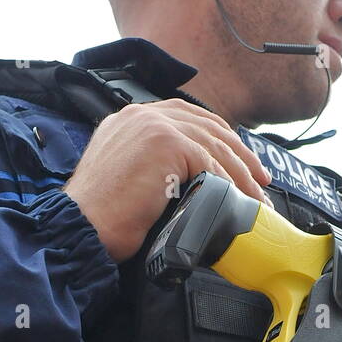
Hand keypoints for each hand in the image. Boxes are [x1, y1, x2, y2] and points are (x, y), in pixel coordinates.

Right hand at [63, 100, 272, 262]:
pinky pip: (209, 162)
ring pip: (212, 145)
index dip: (219, 139)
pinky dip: (227, 183)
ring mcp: (152, 125)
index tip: (241, 163)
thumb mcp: (129, 178)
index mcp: (132, 118)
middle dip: (238, 154)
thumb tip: (193, 178)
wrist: (82, 228)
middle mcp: (141, 114)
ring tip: (254, 198)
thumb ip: (154, 165)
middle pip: (206, 126)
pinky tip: (236, 200)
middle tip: (259, 180)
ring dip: (239, 174)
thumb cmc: (100, 217)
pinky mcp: (164, 142)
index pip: (188, 118)